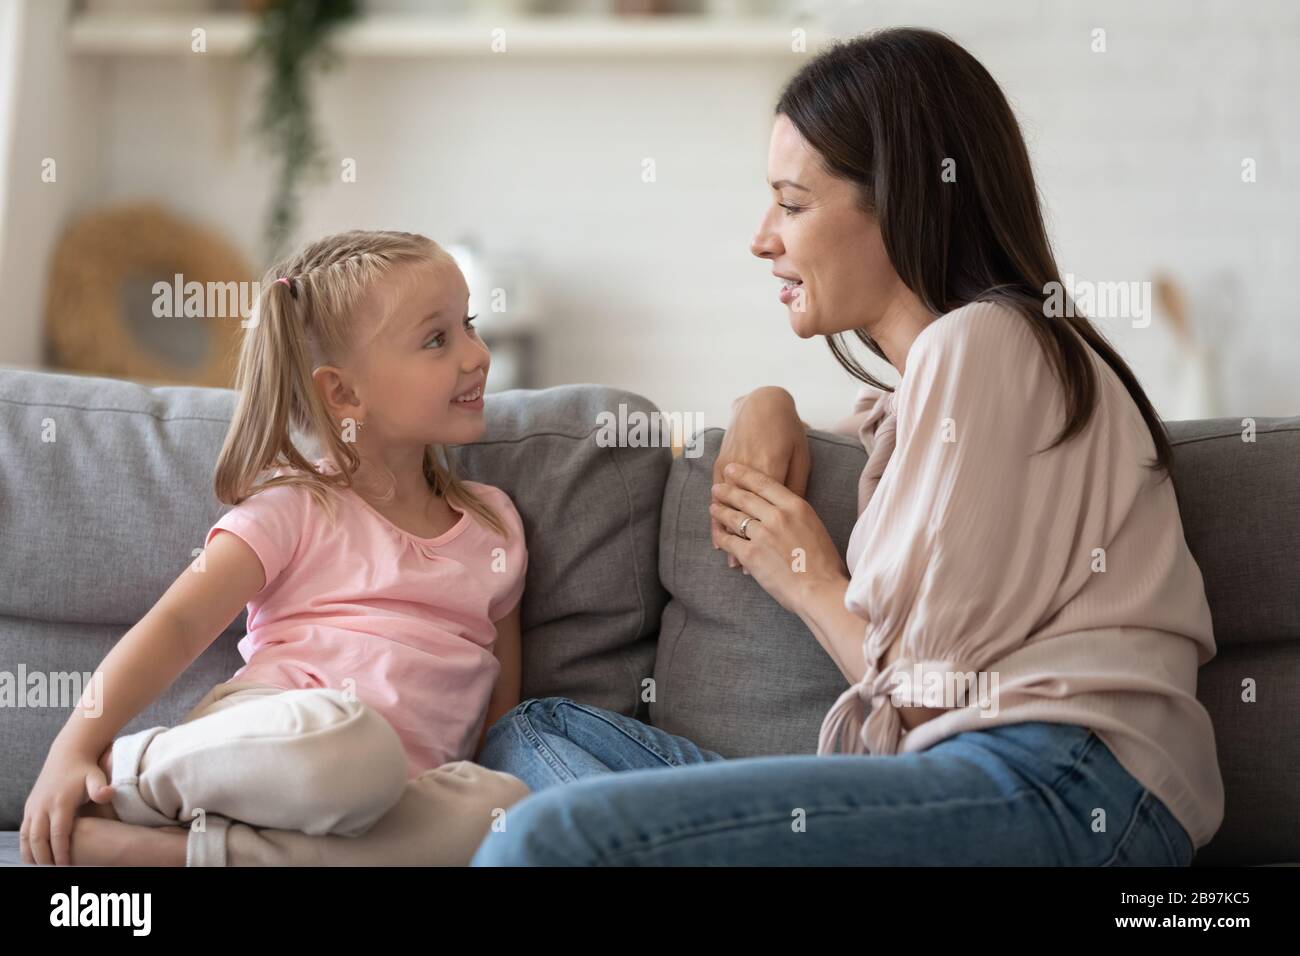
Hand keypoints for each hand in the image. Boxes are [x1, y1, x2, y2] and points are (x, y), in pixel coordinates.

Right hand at [20, 744, 113, 864]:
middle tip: (54, 871)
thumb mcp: (97, 776)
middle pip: (39, 839)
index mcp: (60, 802)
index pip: (58, 833)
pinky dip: (26, 845)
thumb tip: (107, 794)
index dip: (60, 852)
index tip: (66, 866)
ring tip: (42, 868)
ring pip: (27, 837)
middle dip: (45, 858)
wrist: (69, 753)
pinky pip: (24, 830)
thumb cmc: (87, 769)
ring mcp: (34, 806)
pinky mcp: (30, 806)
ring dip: (32, 855)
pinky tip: (33, 856)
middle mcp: (43, 806)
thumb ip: (101, 787)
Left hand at [710, 462, 846, 613]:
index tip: (733, 469)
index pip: (764, 483)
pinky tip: (716, 533)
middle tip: (717, 487)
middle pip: (745, 497)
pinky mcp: (751, 554)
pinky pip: (729, 540)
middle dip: (727, 491)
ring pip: (734, 517)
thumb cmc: (824, 563)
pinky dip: (720, 535)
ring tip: (713, 507)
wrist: (820, 589)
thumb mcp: (815, 527)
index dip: (745, 475)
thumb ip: (796, 514)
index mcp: (796, 506)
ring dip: (720, 511)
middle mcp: (777, 516)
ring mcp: (762, 534)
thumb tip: (783, 509)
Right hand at [712, 387, 810, 569]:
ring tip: (726, 553)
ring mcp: (729, 465)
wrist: (763, 402)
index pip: (766, 510)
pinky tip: (717, 528)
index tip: (767, 558)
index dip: (765, 537)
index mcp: (771, 468)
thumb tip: (792, 515)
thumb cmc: (788, 430)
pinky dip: (716, 512)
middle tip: (741, 567)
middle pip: (741, 512)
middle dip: (740, 540)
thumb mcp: (801, 458)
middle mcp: (746, 469)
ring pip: (724, 504)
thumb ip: (795, 486)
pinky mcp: (720, 461)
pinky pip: (715, 492)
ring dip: (723, 530)